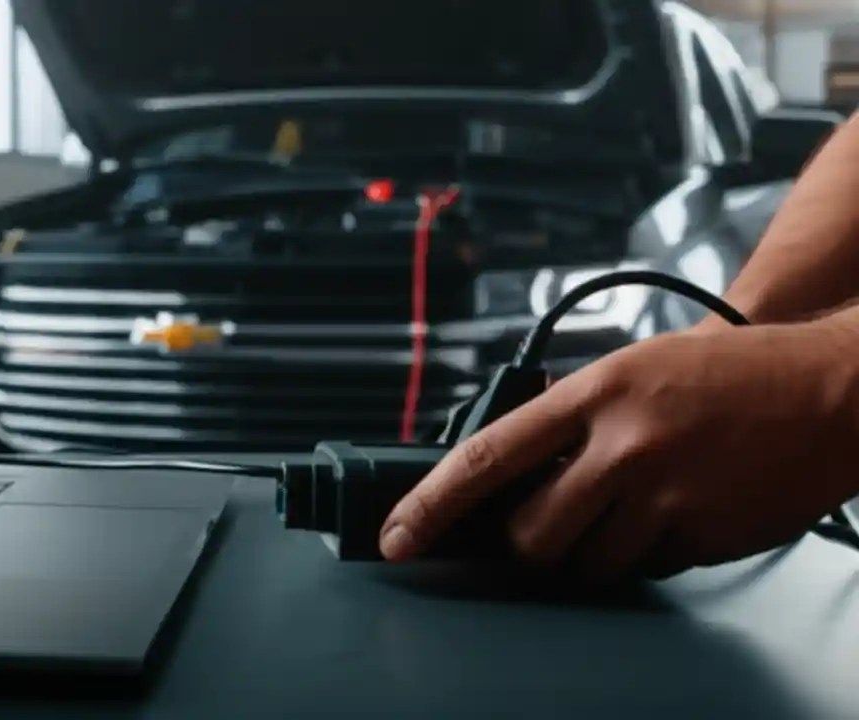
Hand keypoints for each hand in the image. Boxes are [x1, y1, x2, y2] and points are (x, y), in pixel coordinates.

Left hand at [378, 319, 858, 579]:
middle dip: (533, 541)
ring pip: (589, 563)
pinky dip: (650, 552)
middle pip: (532, 534)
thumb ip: (570, 414)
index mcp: (595, 393)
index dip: (432, 502)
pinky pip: (649, 568)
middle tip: (560, 517)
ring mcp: (667, 494)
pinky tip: (679, 508)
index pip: (488, 456)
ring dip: (596, 549)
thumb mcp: (633, 370)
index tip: (399, 534)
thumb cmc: (730, 373)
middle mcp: (625, 445)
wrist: (830, 387)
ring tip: (635, 503)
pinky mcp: (704, 534)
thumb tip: (510, 464)